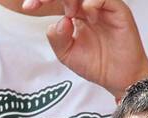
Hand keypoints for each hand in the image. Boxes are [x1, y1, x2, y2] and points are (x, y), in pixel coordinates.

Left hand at [25, 0, 147, 98]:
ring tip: (69, 12)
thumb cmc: (98, 66)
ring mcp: (104, 8)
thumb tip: (61, 20)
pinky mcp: (119, 12)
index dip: (41, 0)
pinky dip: (93, 2)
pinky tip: (88, 14)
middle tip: (41, 3)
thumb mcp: (67, 55)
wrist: (119, 80)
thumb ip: (57, 37)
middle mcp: (89, 7)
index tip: (28, 7)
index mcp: (75, 14)